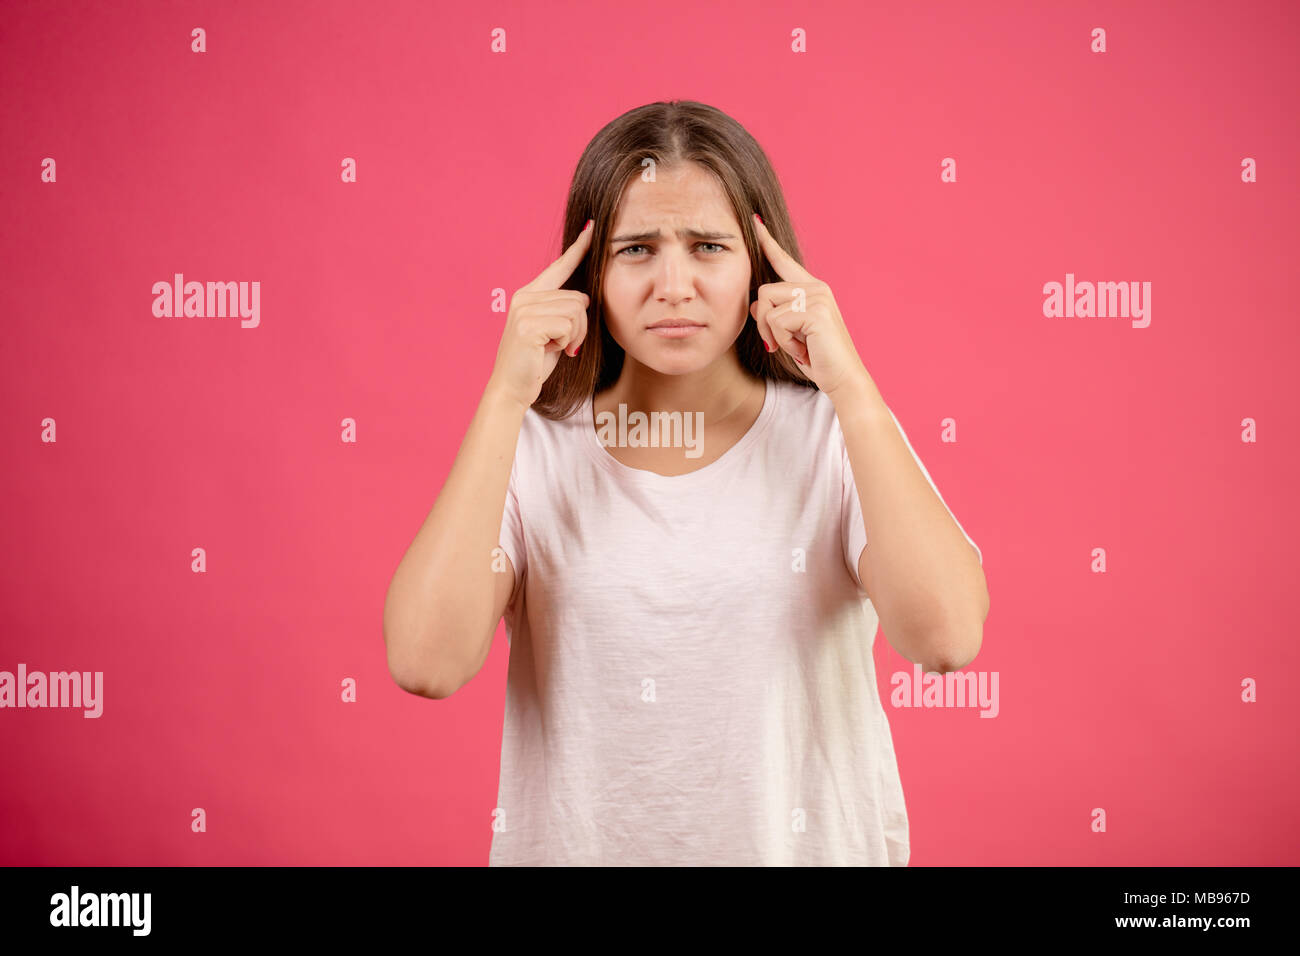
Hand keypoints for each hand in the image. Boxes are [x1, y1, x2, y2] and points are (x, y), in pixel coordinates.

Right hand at [487, 220, 593, 409]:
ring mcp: (525, 310)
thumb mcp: (553, 332)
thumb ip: (564, 311)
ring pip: (577, 311)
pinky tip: (552, 351)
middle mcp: (524, 297)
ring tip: (558, 348)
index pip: (559, 268)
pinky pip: (569, 325)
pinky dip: (568, 342)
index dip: (577, 249)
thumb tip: (585, 297)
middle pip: (578, 298)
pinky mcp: (529, 325)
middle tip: (564, 345)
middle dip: (581, 326)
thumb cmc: (534, 363)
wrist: (511, 388)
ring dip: (576, 335)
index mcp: (528, 295)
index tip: (592, 228)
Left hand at [749, 213, 868, 397]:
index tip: (755, 222)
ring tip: (796, 346)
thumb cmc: (819, 358)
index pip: (784, 261)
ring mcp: (818, 297)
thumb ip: (774, 316)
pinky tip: (803, 350)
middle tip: (779, 344)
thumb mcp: (790, 335)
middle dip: (763, 324)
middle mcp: (816, 287)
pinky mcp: (816, 311)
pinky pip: (777, 322)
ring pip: (766, 307)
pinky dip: (783, 342)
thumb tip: (754, 304)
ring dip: (773, 335)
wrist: (844, 379)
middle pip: (763, 292)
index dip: (767, 242)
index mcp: (812, 289)